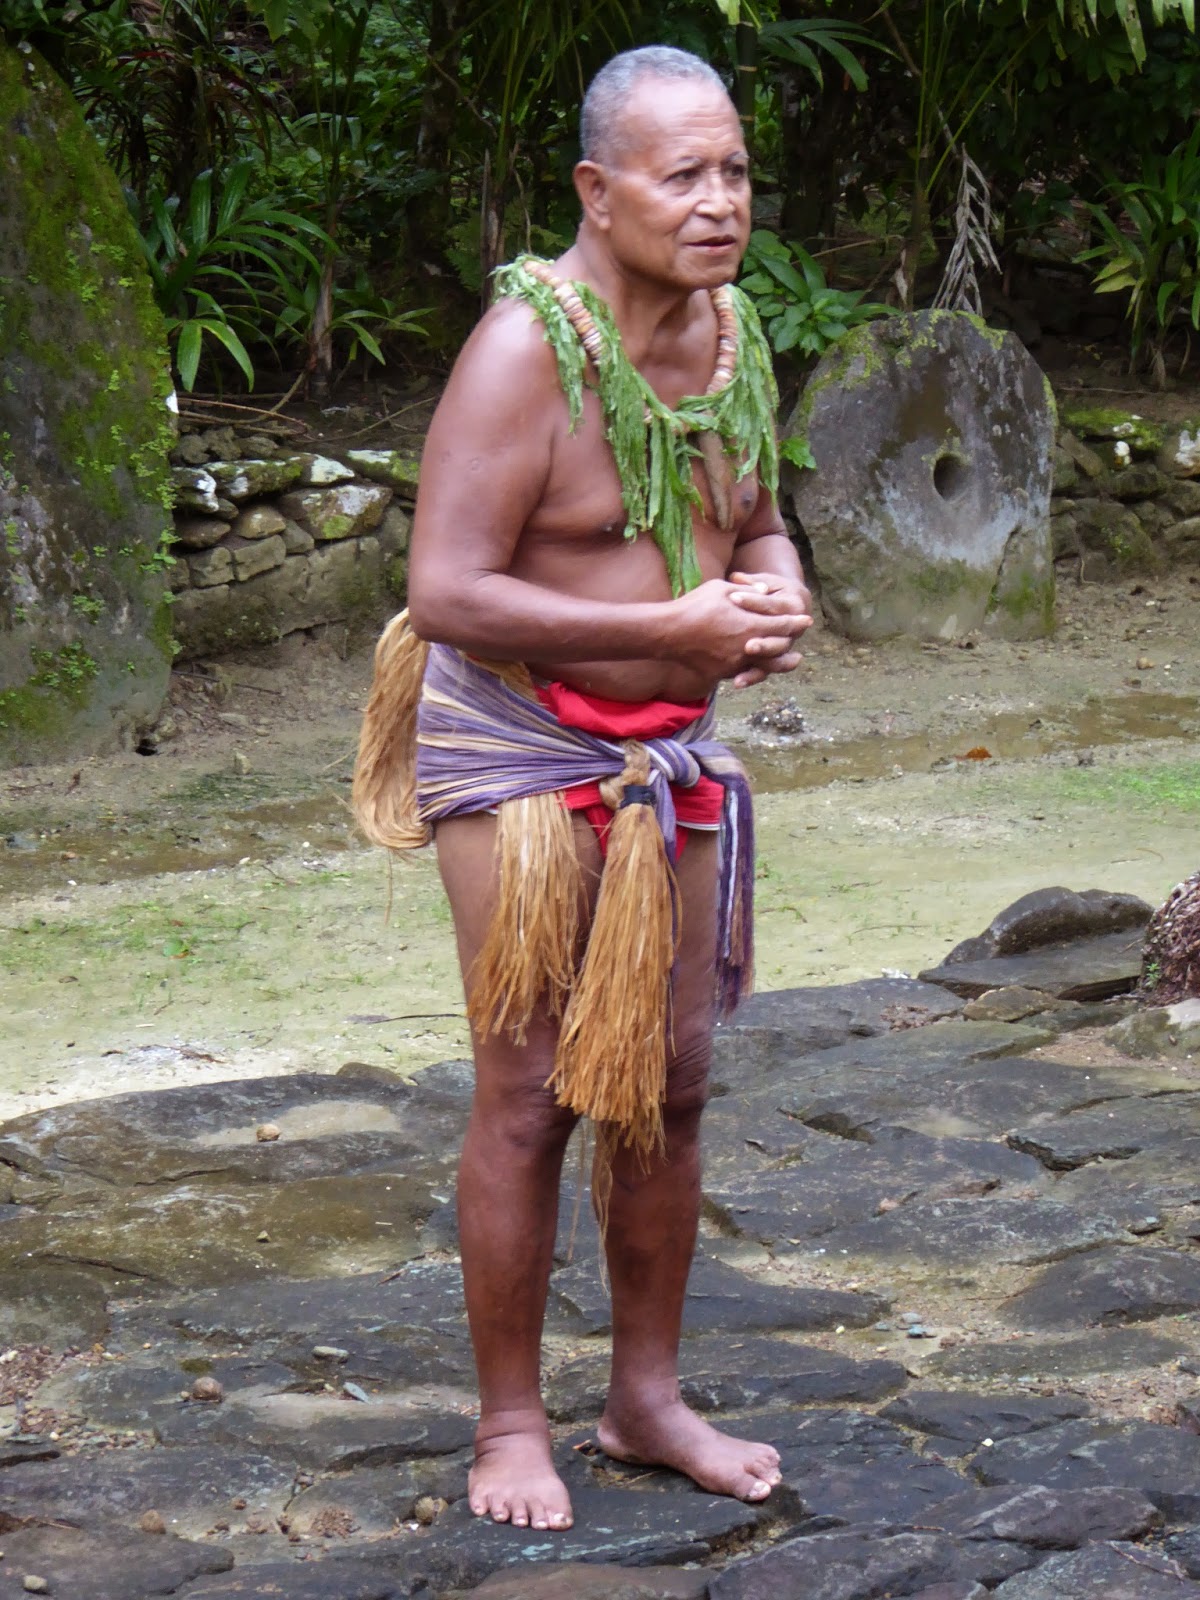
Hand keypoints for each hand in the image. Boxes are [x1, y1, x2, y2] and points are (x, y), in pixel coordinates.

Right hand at [665, 578, 811, 683]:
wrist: (668, 633)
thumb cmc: (694, 605)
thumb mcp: (721, 589)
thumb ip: (747, 591)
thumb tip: (766, 592)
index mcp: (749, 624)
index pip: (782, 625)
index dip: (796, 622)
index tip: (806, 620)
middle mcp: (747, 647)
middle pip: (779, 647)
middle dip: (792, 640)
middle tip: (801, 636)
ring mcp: (735, 663)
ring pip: (767, 666)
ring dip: (782, 662)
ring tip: (794, 660)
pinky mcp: (722, 674)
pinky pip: (745, 672)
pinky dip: (757, 669)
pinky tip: (763, 665)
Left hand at [726, 570, 812, 687]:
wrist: (782, 606)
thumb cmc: (768, 589)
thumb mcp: (763, 581)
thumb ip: (750, 582)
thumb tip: (737, 578)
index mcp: (793, 605)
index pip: (771, 605)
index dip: (752, 601)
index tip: (733, 597)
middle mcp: (795, 629)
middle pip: (779, 638)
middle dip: (763, 642)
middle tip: (748, 646)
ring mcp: (784, 646)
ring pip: (776, 658)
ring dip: (760, 663)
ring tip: (742, 671)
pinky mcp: (773, 659)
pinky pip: (765, 670)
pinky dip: (752, 676)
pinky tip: (737, 683)